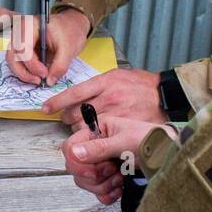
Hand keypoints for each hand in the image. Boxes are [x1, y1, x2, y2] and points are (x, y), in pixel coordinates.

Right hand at [7, 8, 90, 85]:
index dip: (32, 64)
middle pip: (12, 56)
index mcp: (30, 25)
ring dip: (24, 73)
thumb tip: (49, 81)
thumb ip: (60, 65)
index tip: (45, 74)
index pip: (23, 48)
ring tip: (39, 79)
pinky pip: (17, 63)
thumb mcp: (69, 48)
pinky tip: (37, 75)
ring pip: (12, 61)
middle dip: (24, 72)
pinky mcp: (21, 49)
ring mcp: (18, 40)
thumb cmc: (69, 31)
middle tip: (39, 81)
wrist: (71, 25)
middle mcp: (20, 32)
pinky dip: (26, 72)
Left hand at [42, 67, 163, 126]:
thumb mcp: (118, 75)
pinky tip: (95, 134)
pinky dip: (94, 137)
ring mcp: (117, 114)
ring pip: (86, 127)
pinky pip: (101, 136)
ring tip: (84, 126)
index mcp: (106, 81)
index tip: (45, 108)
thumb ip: (98, 85)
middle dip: (68, 117)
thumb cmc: (141, 84)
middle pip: (77, 112)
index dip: (57, 102)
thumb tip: (77, 94)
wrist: (165, 94)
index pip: (74, 93)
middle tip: (67, 118)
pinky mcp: (124, 127)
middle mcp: (110, 97)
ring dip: (80, 128)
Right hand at [61, 115, 171, 204]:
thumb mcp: (124, 141)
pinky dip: (107, 194)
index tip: (93, 171)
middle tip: (111, 170)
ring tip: (120, 178)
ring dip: (102, 185)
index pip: (69, 148)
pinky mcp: (108, 178)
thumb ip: (99, 148)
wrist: (168, 154)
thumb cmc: (151, 141)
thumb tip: (74, 152)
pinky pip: (97, 192)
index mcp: (96, 131)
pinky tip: (120, 188)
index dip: (77, 162)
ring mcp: (101, 163)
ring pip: (85, 182)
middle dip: (94, 175)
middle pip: (75, 169)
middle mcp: (95, 147)